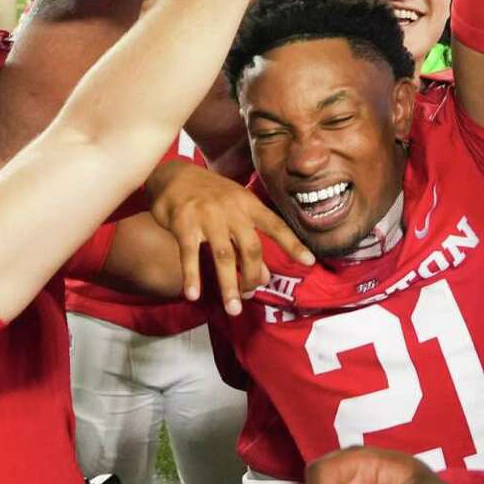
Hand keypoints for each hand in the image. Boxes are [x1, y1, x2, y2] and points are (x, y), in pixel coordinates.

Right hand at [148, 158, 313, 314]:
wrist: (173, 175)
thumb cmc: (208, 197)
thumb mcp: (233, 212)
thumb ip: (249, 241)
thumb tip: (265, 277)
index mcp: (247, 204)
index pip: (275, 225)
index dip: (293, 244)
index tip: (310, 262)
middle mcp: (231, 208)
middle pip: (251, 247)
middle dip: (253, 276)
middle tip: (250, 296)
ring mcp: (208, 215)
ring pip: (224, 255)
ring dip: (229, 285)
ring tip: (232, 308)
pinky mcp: (184, 222)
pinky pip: (189, 254)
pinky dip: (192, 276)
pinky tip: (193, 295)